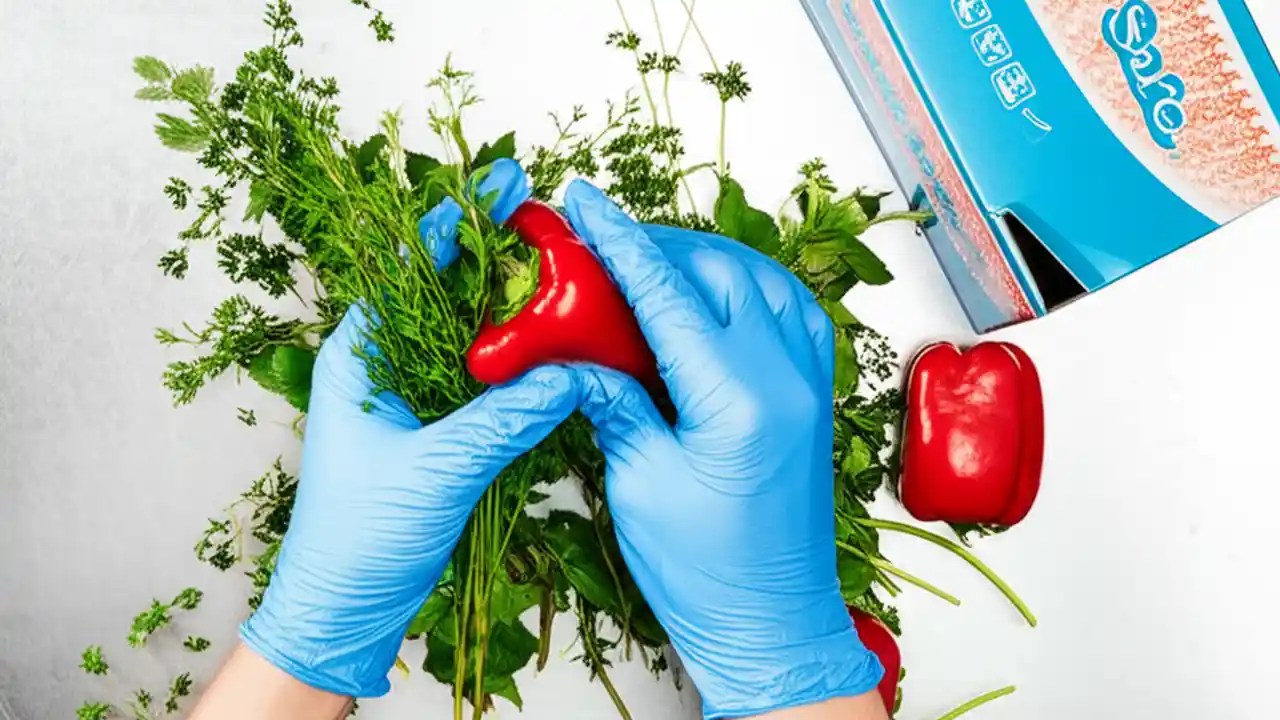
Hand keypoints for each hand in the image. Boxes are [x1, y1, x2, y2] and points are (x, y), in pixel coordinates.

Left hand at [239, 165, 575, 696]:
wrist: (339, 611)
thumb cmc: (360, 538)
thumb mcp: (437, 471)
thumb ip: (503, 420)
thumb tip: (568, 373)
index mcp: (360, 358)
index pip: (408, 267)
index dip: (456, 220)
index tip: (502, 182)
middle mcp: (382, 367)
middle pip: (442, 291)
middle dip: (491, 253)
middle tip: (545, 219)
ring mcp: (409, 400)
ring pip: (465, 335)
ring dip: (507, 306)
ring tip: (559, 271)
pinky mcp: (433, 432)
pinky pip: (479, 381)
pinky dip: (514, 362)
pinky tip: (553, 350)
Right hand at [563, 181, 884, 717]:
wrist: (771, 623)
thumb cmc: (704, 571)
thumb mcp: (639, 483)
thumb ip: (614, 403)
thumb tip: (578, 356)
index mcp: (737, 400)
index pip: (668, 295)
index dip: (620, 243)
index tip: (584, 203)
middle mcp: (786, 378)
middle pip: (721, 273)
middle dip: (660, 247)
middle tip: (605, 246)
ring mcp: (810, 384)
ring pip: (764, 281)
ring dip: (708, 259)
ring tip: (654, 262)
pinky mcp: (815, 397)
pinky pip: (794, 312)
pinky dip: (753, 286)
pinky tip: (717, 294)